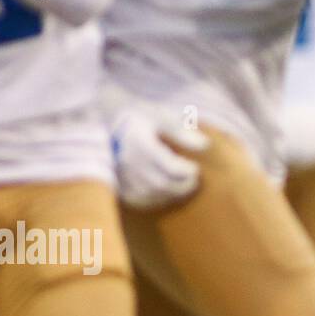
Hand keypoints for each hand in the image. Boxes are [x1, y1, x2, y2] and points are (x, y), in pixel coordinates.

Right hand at [102, 83, 209, 209]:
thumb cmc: (140, 117)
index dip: (186, 171)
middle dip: (183, 185)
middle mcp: (129, 161)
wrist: (109, 121)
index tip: (196, 168)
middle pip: (161, 183)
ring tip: (184, 185)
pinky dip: (157, 199)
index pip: (168, 166)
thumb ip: (182, 132)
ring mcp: (122, 174)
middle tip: (195, 180)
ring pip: (151, 194)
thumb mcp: (161, 116)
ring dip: (172, 194)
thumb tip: (205, 145)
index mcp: (140, 143)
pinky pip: (140, 199)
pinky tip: (167, 192)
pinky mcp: (119, 183)